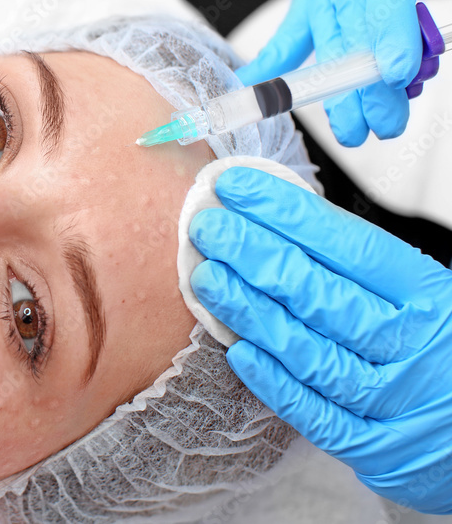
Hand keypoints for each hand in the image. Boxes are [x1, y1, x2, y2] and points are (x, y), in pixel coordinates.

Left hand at [188, 166, 451, 513]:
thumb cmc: (439, 346)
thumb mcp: (417, 291)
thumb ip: (355, 262)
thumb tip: (274, 215)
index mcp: (426, 292)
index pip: (347, 243)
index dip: (286, 213)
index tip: (236, 187)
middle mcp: (409, 343)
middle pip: (320, 294)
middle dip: (255, 255)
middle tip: (207, 228)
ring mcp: (391, 398)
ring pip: (309, 351)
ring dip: (250, 312)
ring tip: (205, 279)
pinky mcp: (375, 446)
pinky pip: (316, 414)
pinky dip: (274, 383)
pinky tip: (236, 352)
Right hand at [236, 0, 451, 146]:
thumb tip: (431, 43)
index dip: (386, 16)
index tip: (396, 69)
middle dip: (360, 66)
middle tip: (380, 116)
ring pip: (326, 11)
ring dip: (338, 74)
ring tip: (357, 122)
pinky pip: (307, 4)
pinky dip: (288, 49)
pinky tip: (263, 81)